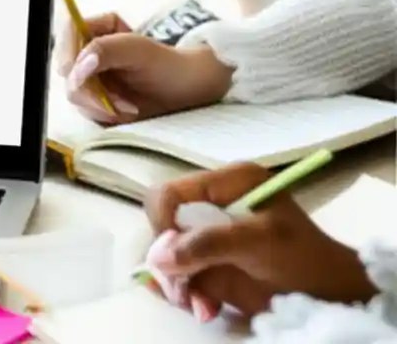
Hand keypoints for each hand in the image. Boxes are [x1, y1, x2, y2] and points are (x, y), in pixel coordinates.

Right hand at [57, 12, 232, 124]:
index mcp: (98, 28)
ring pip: (74, 91)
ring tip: (129, 107)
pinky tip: (126, 112)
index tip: (79, 77)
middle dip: (88, 89)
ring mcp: (92, 76)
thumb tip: (77, 67)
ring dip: (99, 104)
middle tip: (111, 102)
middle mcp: (90, 51)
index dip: (68, 54)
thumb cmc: (168, 64)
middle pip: (66, 67)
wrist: (190, 91)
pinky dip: (104, 114)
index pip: (68, 34)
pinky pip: (86, 108)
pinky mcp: (97, 98)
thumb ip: (105, 51)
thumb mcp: (139, 51)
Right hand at [144, 163, 375, 319]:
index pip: (170, 193)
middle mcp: (211, 205)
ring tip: (200, 305)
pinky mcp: (207, 263)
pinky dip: (182, 292)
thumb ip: (209, 244)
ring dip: (176, 283)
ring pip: (164, 254)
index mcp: (226, 183)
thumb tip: (159, 258)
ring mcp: (207, 236)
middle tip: (184, 289)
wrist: (329, 296)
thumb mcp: (259, 242)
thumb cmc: (302, 258)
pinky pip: (175, 275)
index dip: (164, 223)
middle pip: (162, 225)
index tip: (173, 255)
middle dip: (168, 260)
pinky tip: (201, 307)